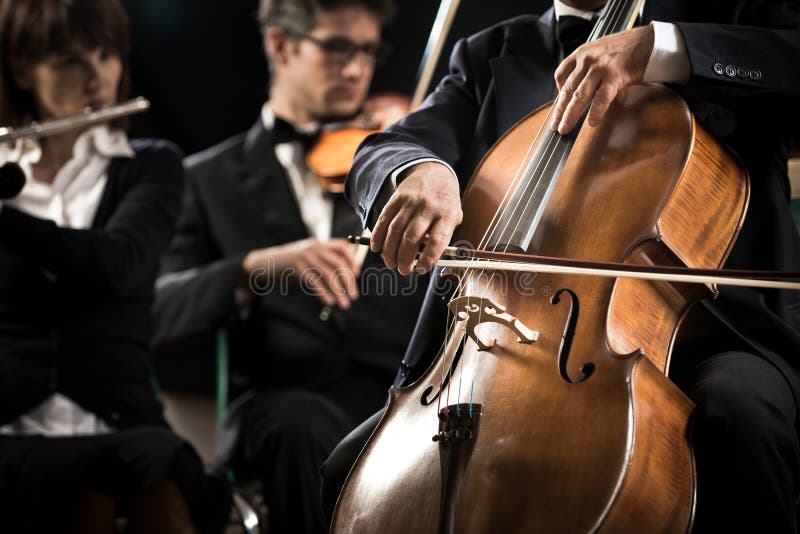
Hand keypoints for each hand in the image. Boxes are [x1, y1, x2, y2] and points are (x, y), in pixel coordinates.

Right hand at [242, 238, 358, 308]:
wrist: (263, 264)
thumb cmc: (289, 266)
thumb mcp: (308, 260)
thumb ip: (323, 266)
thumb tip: (344, 284)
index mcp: (319, 244)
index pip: (343, 246)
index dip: (352, 260)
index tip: (357, 275)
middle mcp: (313, 247)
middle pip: (338, 263)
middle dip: (348, 281)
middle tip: (353, 296)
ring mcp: (304, 256)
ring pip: (328, 274)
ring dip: (338, 291)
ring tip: (344, 304)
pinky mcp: (296, 267)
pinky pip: (314, 281)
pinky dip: (323, 292)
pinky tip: (329, 301)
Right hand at [370, 161, 462, 275]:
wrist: (435, 173)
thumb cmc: (445, 203)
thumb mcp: (454, 218)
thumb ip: (442, 237)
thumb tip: (423, 261)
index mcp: (447, 214)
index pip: (437, 240)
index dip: (428, 258)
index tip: (421, 270)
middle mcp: (428, 207)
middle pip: (412, 237)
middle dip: (404, 258)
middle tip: (402, 270)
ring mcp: (411, 201)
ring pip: (395, 230)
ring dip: (390, 251)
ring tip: (390, 263)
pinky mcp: (397, 198)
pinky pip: (384, 219)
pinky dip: (378, 235)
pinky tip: (376, 247)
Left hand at [550, 24, 654, 134]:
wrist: (650, 40)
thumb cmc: (626, 48)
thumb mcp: (599, 51)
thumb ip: (586, 66)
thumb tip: (578, 89)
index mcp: (581, 53)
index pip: (561, 75)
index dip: (557, 94)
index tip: (556, 108)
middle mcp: (587, 59)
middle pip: (568, 89)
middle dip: (560, 110)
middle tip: (555, 126)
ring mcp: (600, 67)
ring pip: (580, 95)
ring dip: (570, 115)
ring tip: (565, 128)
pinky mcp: (615, 75)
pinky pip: (601, 98)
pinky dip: (595, 112)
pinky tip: (592, 122)